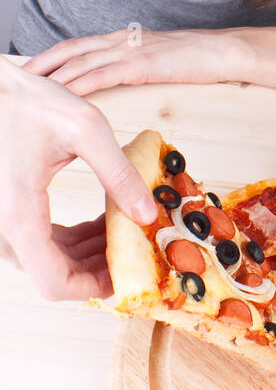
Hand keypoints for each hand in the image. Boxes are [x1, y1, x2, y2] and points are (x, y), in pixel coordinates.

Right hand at [0, 59, 157, 299]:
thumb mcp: (85, 129)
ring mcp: (3, 222)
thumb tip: (147, 215)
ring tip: (126, 229)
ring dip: (88, 254)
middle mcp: (6, 228)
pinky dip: (72, 240)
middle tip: (138, 249)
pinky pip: (40, 243)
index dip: (94, 288)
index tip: (128, 275)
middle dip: (99, 268)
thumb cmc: (28, 101)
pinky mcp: (8, 211)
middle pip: (55, 276)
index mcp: (20, 217)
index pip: (55, 283)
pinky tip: (101, 220)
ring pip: (49, 261)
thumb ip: (119, 173)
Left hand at [23, 27, 252, 96]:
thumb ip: (133, 68)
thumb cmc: (197, 60)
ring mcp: (132, 50)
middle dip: (38, 66)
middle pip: (68, 50)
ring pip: (80, 60)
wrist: (227, 52)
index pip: (74, 47)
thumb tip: (117, 85)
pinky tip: (64, 95)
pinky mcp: (144, 63)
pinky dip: (80, 84)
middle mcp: (120, 40)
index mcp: (122, 40)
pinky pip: (105, 74)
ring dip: (51, 76)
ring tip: (28, 91)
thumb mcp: (157, 62)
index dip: (47, 59)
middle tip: (13, 82)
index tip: (26, 74)